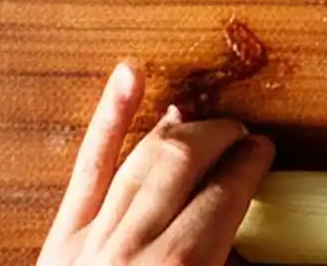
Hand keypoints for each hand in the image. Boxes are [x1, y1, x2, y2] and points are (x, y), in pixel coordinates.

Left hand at [38, 62, 275, 265]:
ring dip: (177, 128)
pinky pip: (88, 168)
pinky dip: (108, 119)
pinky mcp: (61, 241)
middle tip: (242, 136)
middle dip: (221, 137)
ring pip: (143, 156)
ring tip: (202, 118)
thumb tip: (250, 245)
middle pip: (186, 160)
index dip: (252, 164)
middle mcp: (135, 247)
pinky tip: (129, 78)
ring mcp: (92, 239)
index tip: (265, 151)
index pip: (226, 193)